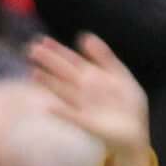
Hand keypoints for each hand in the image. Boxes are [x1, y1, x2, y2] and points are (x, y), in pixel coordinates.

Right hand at [29, 32, 155, 165]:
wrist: (134, 129)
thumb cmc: (127, 103)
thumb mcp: (119, 74)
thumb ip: (104, 57)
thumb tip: (85, 36)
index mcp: (92, 75)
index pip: (72, 60)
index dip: (58, 50)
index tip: (42, 40)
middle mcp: (82, 88)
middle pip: (63, 72)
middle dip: (48, 61)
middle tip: (31, 49)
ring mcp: (81, 104)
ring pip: (62, 90)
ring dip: (48, 82)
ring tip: (33, 72)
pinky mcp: (85, 122)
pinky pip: (71, 115)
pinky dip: (61, 112)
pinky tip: (49, 107)